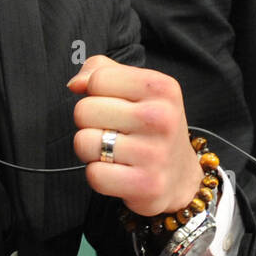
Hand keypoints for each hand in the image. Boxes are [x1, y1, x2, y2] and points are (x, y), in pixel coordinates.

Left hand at [67, 55, 201, 216]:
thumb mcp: (135, 87)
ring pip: (83, 142)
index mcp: (161, 88)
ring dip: (91, 150)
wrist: (180, 176)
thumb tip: (75, 84)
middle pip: (83, 111)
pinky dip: (99, 174)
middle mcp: (161, 118)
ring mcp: (155, 153)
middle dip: (89, 122)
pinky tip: (119, 172)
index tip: (115, 104)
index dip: (96, 93)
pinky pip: (94, 174)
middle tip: (113, 131)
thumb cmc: (149, 125)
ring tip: (114, 151)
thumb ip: (100, 70)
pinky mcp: (147, 185)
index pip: (97, 79)